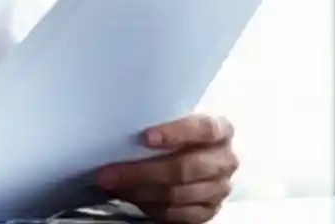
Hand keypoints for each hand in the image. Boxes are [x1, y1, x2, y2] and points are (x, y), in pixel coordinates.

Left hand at [95, 114, 237, 223]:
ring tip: (114, 185)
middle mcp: (224, 160)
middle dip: (143, 172)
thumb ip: (158, 121)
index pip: (204, 129)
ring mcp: (219, 188)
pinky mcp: (209, 211)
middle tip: (109, 173)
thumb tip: (118, 127)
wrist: (195, 157)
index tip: (144, 138)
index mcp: (221, 130)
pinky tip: (132, 198)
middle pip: (186, 168)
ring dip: (140, 192)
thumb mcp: (174, 120)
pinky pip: (177, 214)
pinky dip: (151, 207)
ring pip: (177, 194)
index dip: (175, 133)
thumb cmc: (178, 135)